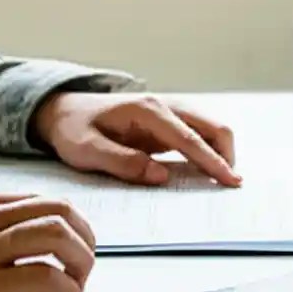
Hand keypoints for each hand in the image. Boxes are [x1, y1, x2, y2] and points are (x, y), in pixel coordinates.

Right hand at [0, 191, 95, 291]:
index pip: (31, 199)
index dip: (60, 219)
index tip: (67, 238)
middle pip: (55, 209)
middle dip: (82, 234)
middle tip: (85, 259)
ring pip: (56, 236)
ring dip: (81, 259)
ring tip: (80, 280)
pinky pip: (40, 276)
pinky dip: (64, 287)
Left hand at [33, 93, 240, 186]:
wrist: (63, 111)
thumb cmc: (72, 130)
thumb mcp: (86, 150)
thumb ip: (121, 162)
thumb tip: (160, 175)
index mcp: (146, 111)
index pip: (189, 138)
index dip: (212, 160)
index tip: (230, 180)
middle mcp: (162, 106)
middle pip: (211, 126)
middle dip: (226, 154)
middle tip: (229, 185)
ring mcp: (166, 113)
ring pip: (209, 129)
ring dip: (220, 152)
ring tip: (221, 181)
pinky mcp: (166, 124)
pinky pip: (197, 135)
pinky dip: (208, 150)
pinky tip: (206, 171)